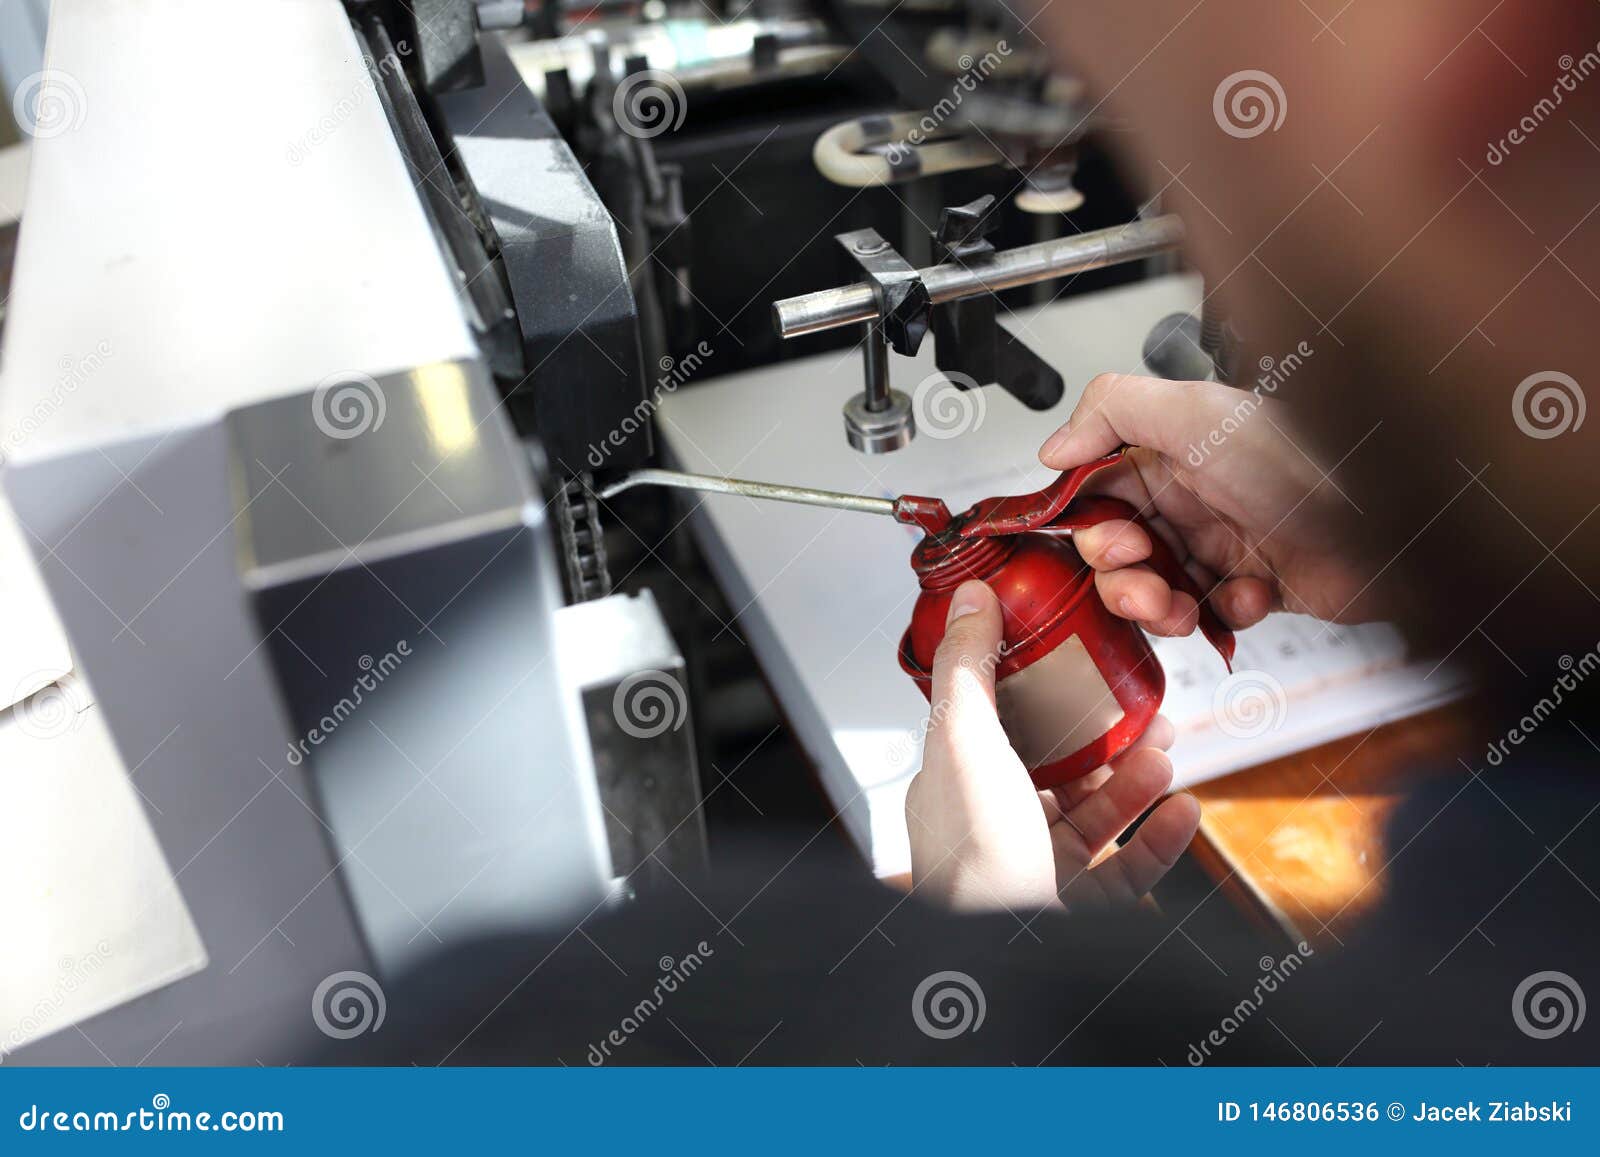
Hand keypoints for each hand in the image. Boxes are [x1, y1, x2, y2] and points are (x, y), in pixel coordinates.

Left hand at [904, 580, 1201, 912]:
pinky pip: (1127, 870)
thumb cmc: (972, 852)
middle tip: (1147, 710)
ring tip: (1165, 750)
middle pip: (1059, 770)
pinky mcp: (1076, 910)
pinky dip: (1159, 839)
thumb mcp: (962, 736)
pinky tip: (1184, 810)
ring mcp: (1036, 871)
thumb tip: (971, 598)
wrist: (997, 954)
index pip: (997, 728)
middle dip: (1109, 737)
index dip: (1040, 694)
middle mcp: (993, 827)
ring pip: (1096, 816)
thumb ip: (968, 665)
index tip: (1081, 662)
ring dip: (1137, 780)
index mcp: (957, 786)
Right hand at [1039, 373, 1382, 633]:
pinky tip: (1251, 596)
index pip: (1098, 489)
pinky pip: (1212, 615)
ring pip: (1157, 589)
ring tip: (1181, 604)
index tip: (1100, 543)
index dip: (1086, 523)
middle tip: (1141, 578)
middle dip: (1120, 575)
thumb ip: (1113, 409)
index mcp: (1174, 451)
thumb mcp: (1197, 414)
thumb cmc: (1309, 465)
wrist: (1395, 528)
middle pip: (1119, 548)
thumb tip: (1053, 444)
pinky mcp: (1255, 588)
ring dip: (1160, 605)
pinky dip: (1223, 613)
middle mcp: (1196, 496)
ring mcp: (1224, 543)